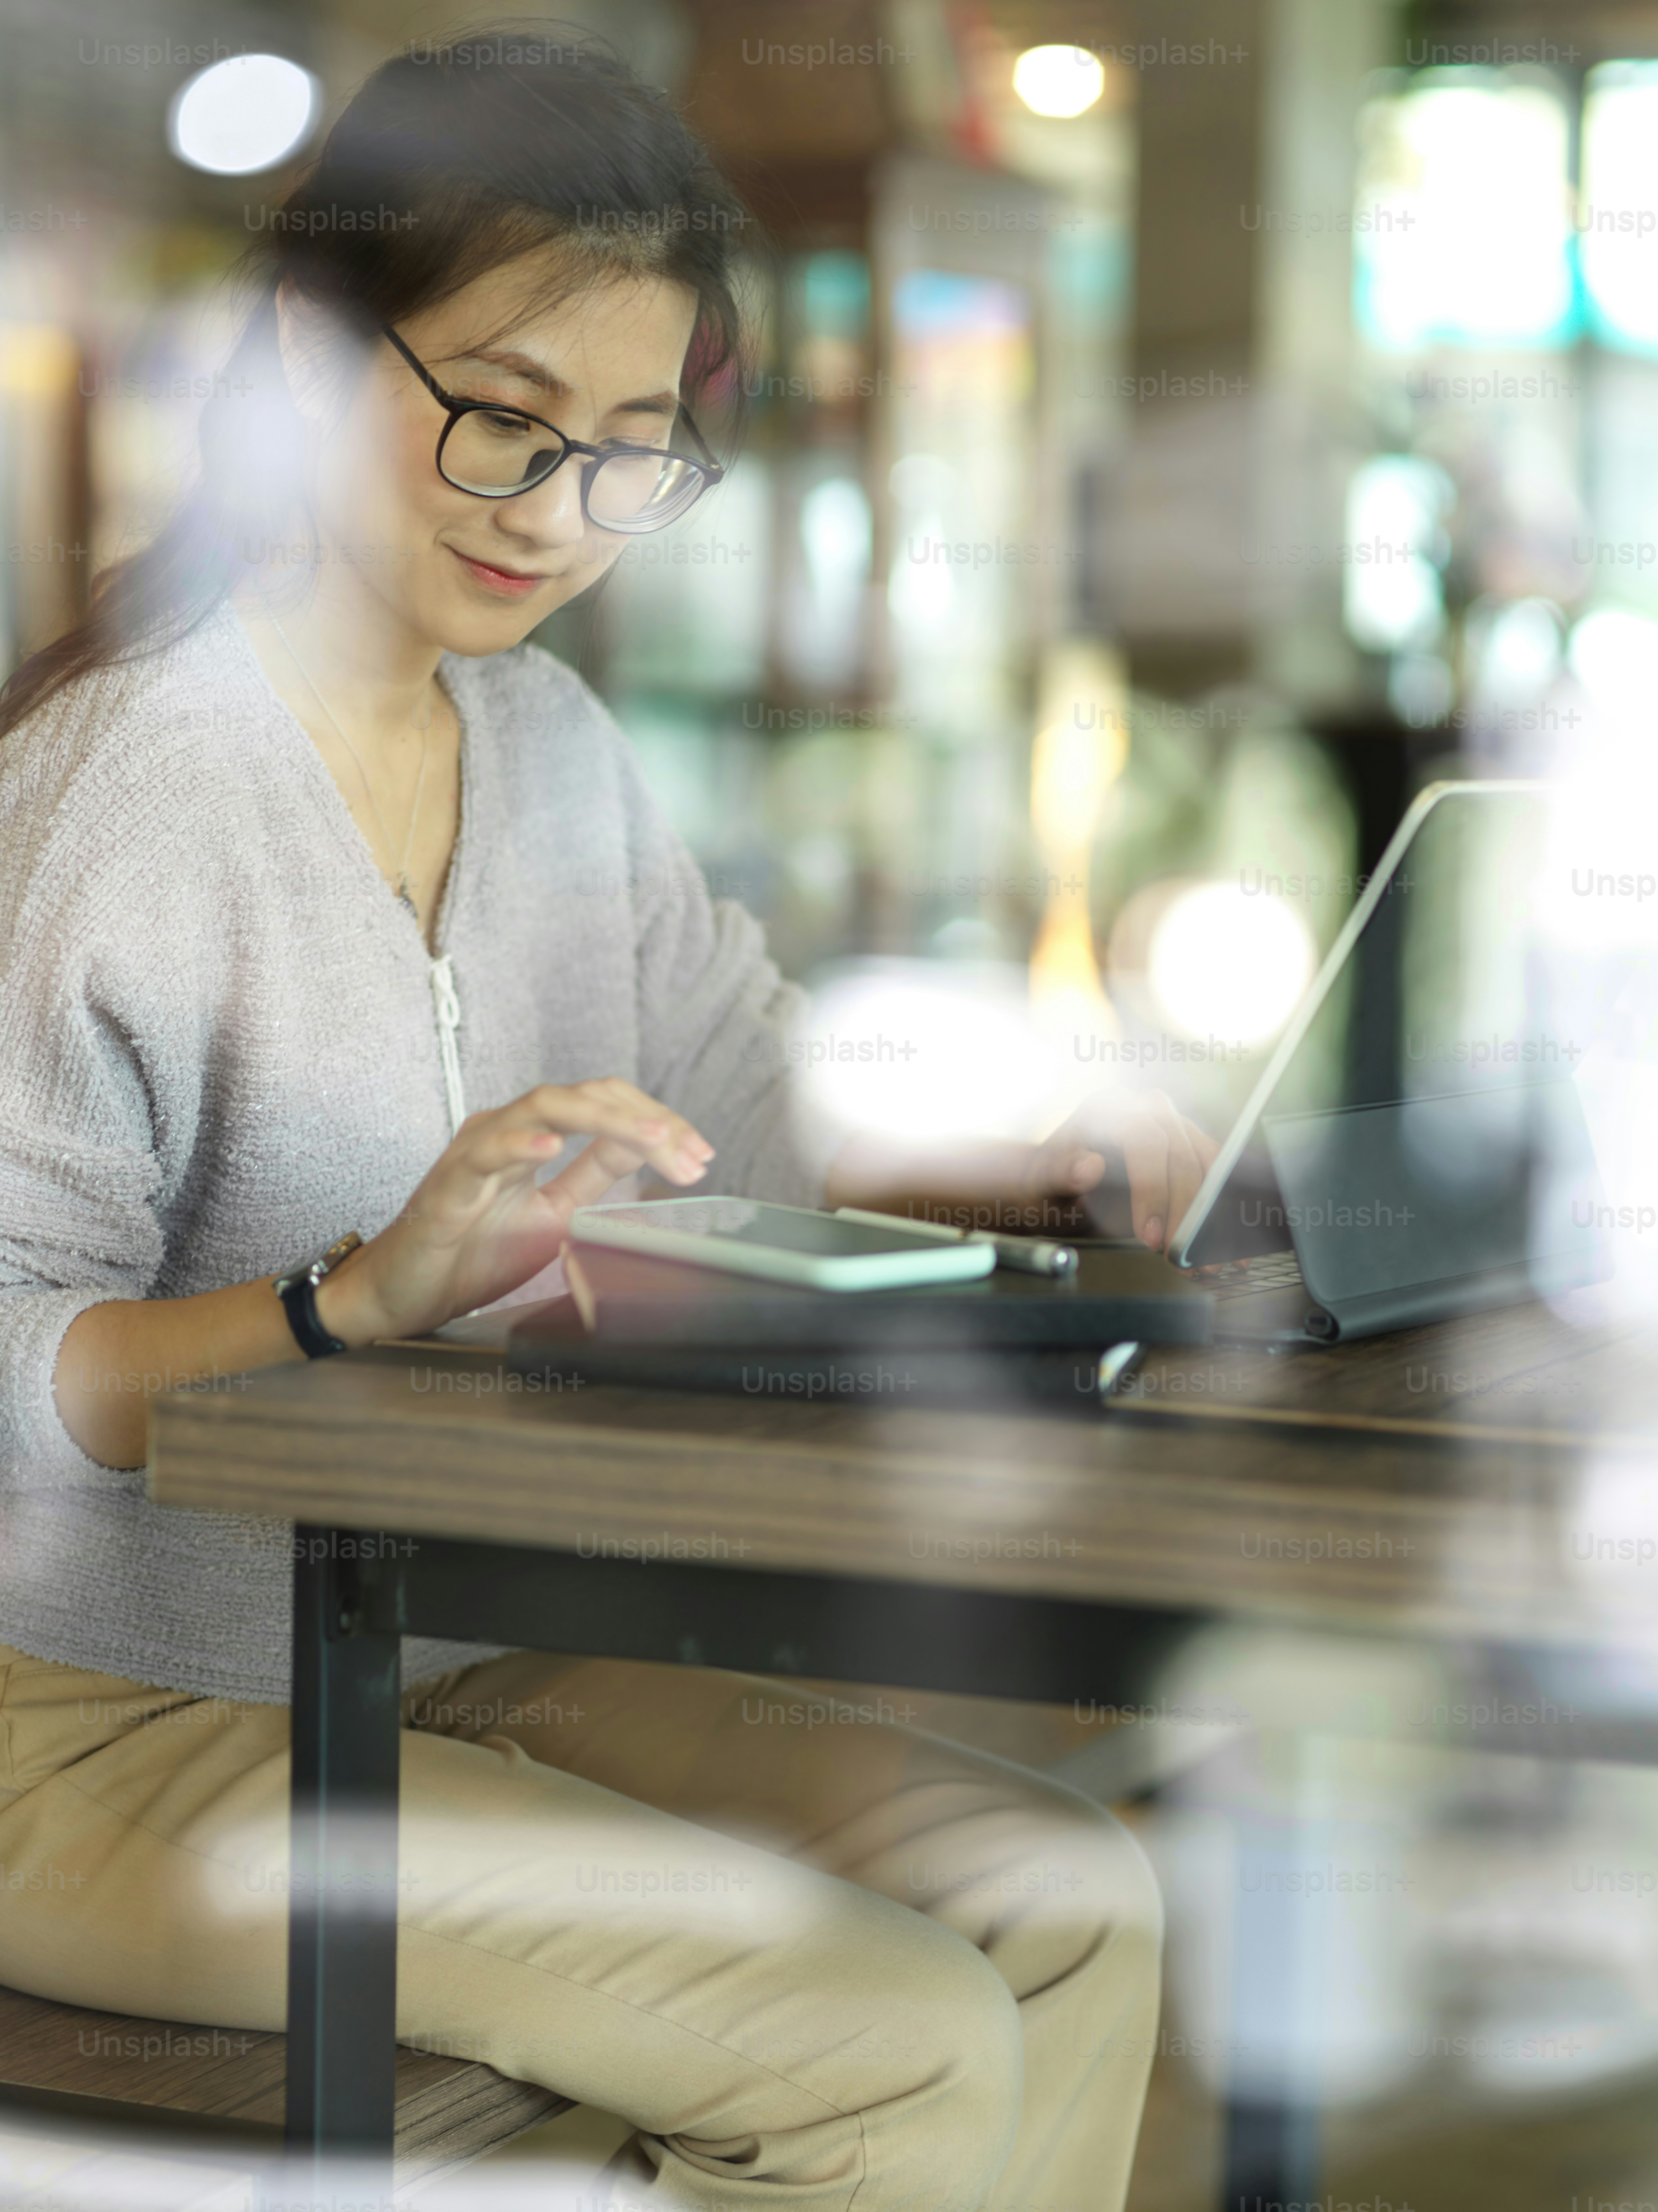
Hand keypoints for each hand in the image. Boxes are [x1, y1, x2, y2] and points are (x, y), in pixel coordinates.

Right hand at [317, 1079, 712, 1344]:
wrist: (405, 1294)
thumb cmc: (473, 1252)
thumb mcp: (555, 1214)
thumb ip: (594, 1176)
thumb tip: (644, 1148)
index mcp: (533, 1138)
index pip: (604, 1106)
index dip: (656, 1121)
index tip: (701, 1154)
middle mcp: (505, 1131)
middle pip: (584, 1097)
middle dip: (645, 1119)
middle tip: (691, 1153)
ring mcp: (474, 1153)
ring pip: (542, 1109)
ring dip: (602, 1119)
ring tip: (649, 1136)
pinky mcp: (447, 1187)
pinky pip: (483, 1154)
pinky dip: (516, 1145)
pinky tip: (549, 1146)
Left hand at [1044, 1088, 1219, 1252]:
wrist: (1058, 1181)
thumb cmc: (1048, 1180)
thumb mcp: (1041, 1180)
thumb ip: (1059, 1173)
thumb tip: (1089, 1167)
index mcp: (1109, 1106)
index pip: (1145, 1142)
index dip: (1152, 1191)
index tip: (1149, 1237)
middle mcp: (1145, 1108)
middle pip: (1180, 1155)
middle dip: (1184, 1213)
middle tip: (1177, 1257)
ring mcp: (1174, 1125)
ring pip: (1207, 1165)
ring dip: (1211, 1215)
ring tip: (1206, 1261)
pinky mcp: (1192, 1146)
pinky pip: (1217, 1173)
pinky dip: (1222, 1209)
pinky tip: (1225, 1244)